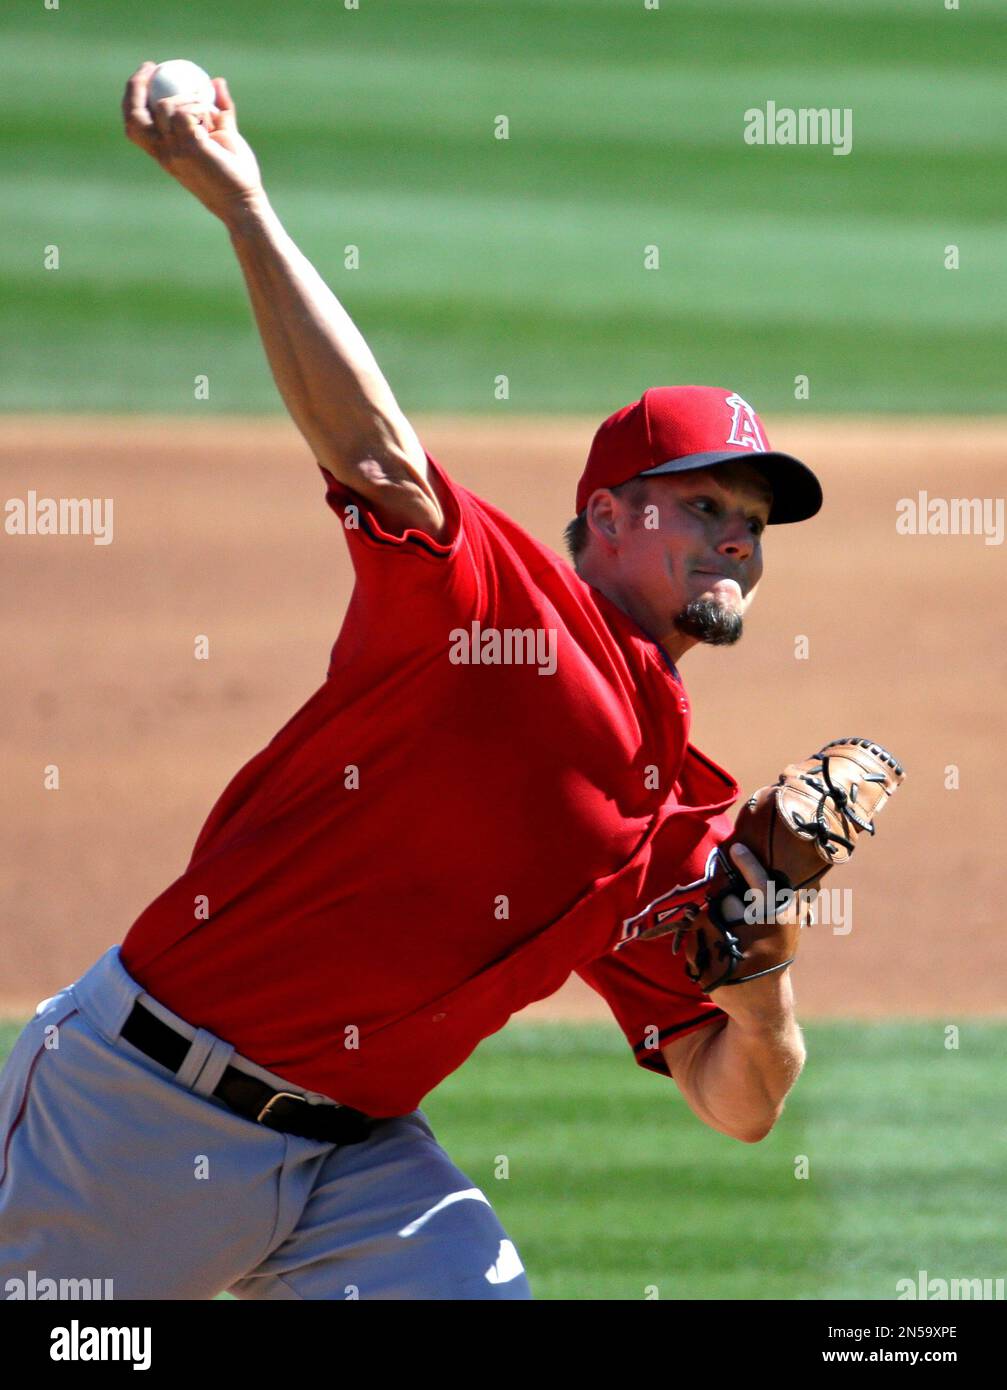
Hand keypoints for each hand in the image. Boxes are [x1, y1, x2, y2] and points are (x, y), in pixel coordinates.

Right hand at [122, 60, 264, 222]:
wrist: (243, 203)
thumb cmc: (235, 175)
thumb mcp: (224, 137)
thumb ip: (220, 110)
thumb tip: (217, 81)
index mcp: (163, 152)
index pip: (135, 122)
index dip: (134, 95)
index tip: (149, 71)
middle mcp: (162, 153)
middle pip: (134, 114)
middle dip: (137, 85)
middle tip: (152, 67)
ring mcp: (174, 151)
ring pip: (165, 106)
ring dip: (189, 99)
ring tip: (209, 116)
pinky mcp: (190, 147)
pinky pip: (186, 112)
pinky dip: (200, 107)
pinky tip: (212, 122)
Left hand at [705, 844, 801, 1023]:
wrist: (764, 1005)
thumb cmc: (771, 956)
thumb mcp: (783, 929)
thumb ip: (773, 903)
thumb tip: (755, 867)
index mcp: (782, 921)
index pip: (762, 885)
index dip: (748, 864)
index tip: (736, 848)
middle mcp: (763, 935)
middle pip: (728, 901)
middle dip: (726, 908)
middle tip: (738, 927)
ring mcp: (741, 953)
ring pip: (709, 919)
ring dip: (710, 925)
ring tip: (728, 943)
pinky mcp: (718, 968)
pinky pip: (696, 941)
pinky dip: (698, 945)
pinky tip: (716, 958)